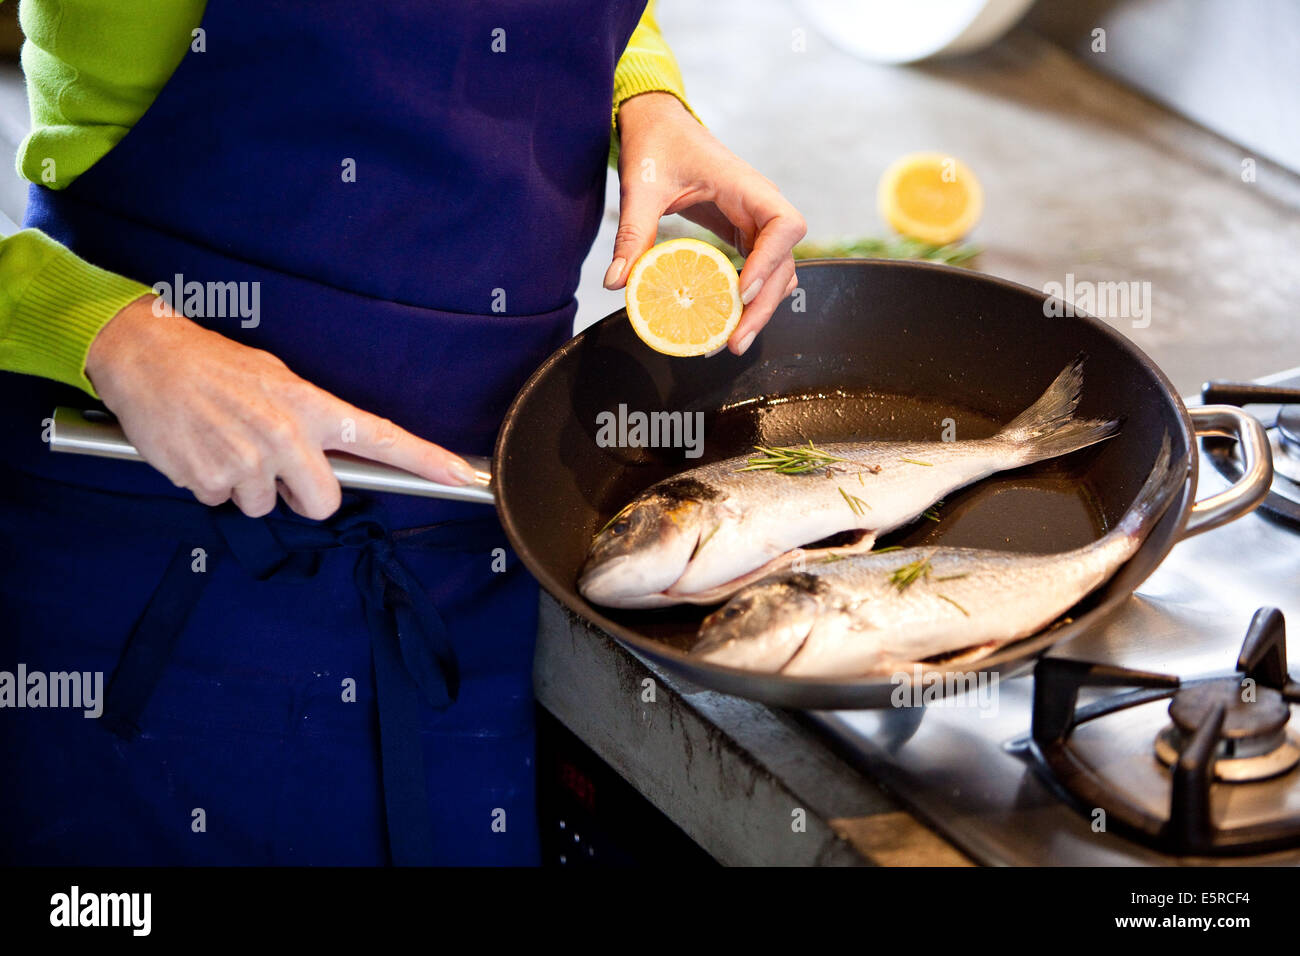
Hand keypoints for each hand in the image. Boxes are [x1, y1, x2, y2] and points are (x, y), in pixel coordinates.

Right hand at [85, 295, 478, 518]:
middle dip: (303, 496)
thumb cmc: (211, 365)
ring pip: (265, 506)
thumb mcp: (274, 377)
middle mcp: (285, 437)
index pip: (380, 437)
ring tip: (223, 442)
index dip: (426, 460)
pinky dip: (210, 484)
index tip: (462, 475)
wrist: (143, 356)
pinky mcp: (210, 483)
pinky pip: (221, 502)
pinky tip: (198, 448)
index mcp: (309, 406)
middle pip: (323, 502)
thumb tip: (324, 450)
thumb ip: (306, 418)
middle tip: (276, 468)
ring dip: (247, 486)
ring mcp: (248, 463)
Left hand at [605, 92, 806, 354]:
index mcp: (746, 186)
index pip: (784, 226)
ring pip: (776, 273)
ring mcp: (755, 222)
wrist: (657, 123)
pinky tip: (723, 323)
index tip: (742, 291)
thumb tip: (615, 282)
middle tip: (734, 342)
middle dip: (764, 305)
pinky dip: (746, 299)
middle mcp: (760, 206)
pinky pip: (757, 271)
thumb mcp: (641, 187)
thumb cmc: (655, 144)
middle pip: (784, 262)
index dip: (770, 261)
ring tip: (730, 342)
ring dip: (760, 309)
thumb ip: (632, 234)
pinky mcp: (743, 234)